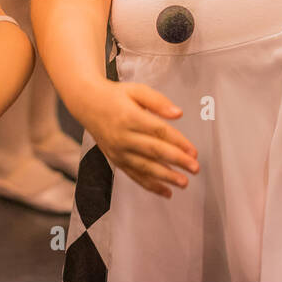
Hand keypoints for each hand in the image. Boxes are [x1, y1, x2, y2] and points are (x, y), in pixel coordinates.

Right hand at [80, 82, 199, 197]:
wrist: (86, 104)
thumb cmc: (115, 95)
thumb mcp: (136, 90)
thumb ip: (158, 102)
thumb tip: (178, 114)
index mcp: (130, 117)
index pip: (159, 131)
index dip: (178, 142)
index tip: (194, 152)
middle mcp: (123, 137)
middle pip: (154, 151)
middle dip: (176, 161)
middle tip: (195, 169)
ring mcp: (118, 151)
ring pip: (145, 167)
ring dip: (166, 177)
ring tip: (184, 183)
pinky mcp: (115, 160)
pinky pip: (134, 175)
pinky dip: (150, 185)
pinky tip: (166, 191)